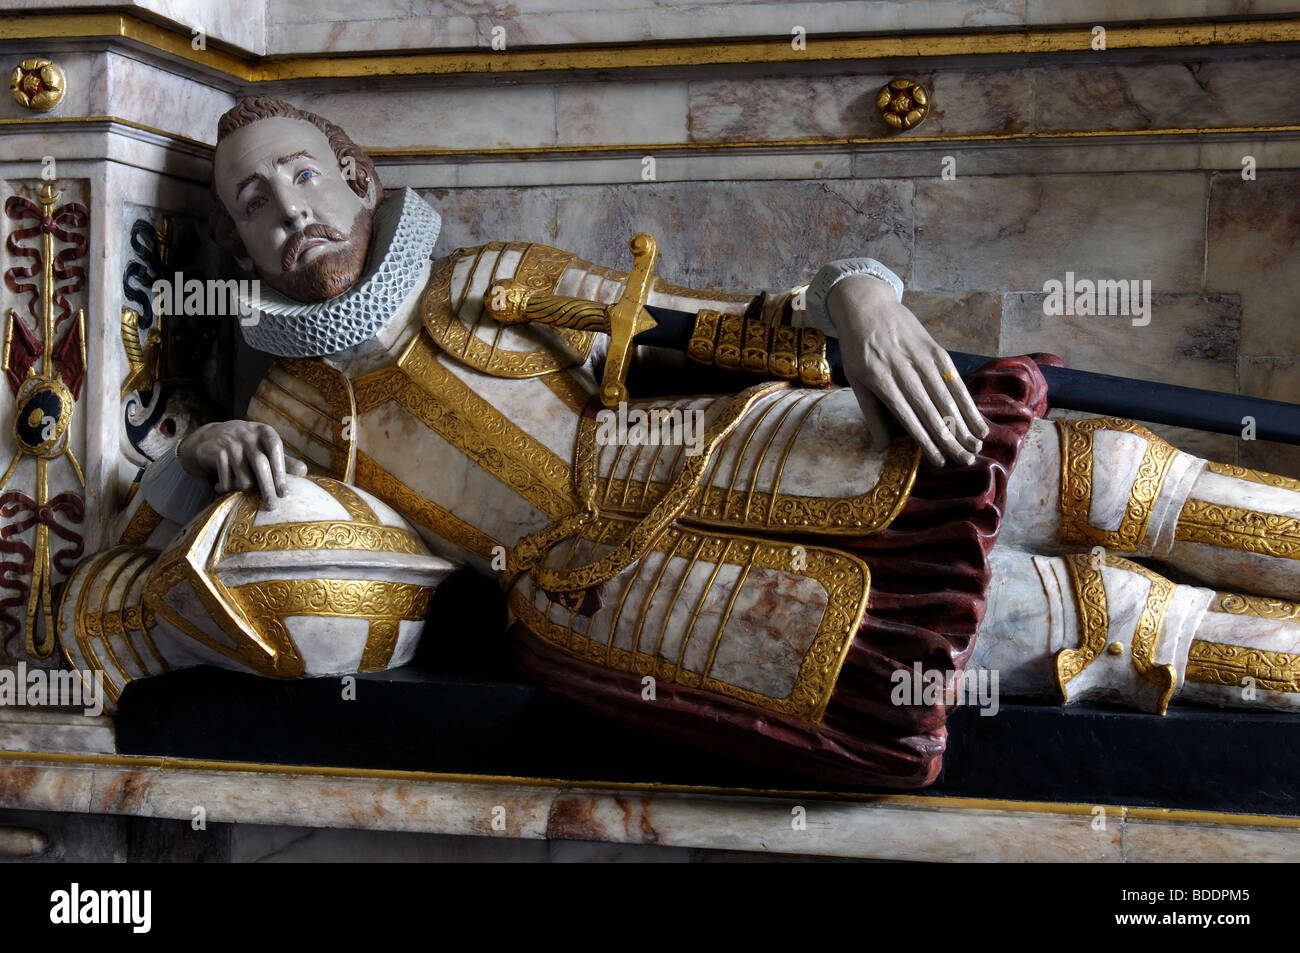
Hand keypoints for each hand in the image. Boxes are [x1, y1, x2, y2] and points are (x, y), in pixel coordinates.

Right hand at [178, 420, 307, 502]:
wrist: (210, 437)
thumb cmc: (247, 447)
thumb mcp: (265, 449)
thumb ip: (284, 461)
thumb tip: (304, 471)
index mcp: (264, 432)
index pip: (276, 449)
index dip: (281, 471)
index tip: (285, 493)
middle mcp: (248, 434)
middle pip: (260, 464)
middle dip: (267, 488)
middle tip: (272, 506)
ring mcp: (230, 442)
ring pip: (243, 475)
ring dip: (244, 488)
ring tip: (241, 488)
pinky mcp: (216, 451)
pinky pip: (226, 478)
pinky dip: (226, 488)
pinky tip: (222, 488)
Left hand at [827, 275, 988, 466]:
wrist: (868, 306)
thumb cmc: (858, 349)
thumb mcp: (856, 381)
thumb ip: (871, 414)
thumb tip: (882, 448)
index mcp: (881, 380)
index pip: (908, 417)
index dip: (925, 441)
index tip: (939, 461)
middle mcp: (904, 370)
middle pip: (931, 410)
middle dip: (950, 439)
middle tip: (965, 461)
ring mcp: (922, 358)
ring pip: (947, 397)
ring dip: (964, 424)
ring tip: (976, 446)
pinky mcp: (936, 350)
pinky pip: (954, 380)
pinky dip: (967, 402)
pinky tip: (976, 420)